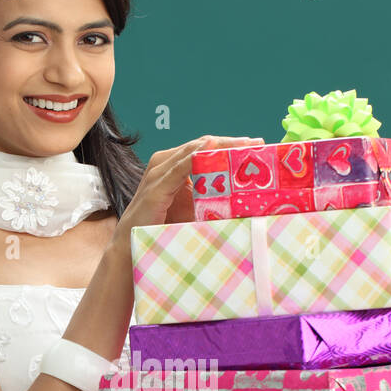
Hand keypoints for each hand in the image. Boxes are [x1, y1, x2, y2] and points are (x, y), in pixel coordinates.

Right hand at [114, 134, 264, 240]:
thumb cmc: (163, 230)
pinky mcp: (155, 188)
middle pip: (202, 145)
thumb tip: (243, 204)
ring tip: (244, 145)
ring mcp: (158, 173)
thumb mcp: (192, 210)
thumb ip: (210, 200)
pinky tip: (212, 150)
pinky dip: (195, 158)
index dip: (231, 145)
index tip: (256, 146)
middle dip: (231, 143)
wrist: (133, 248)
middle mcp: (165, 164)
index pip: (206, 148)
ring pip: (193, 151)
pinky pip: (178, 169)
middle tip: (258, 142)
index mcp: (174, 166)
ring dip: (220, 146)